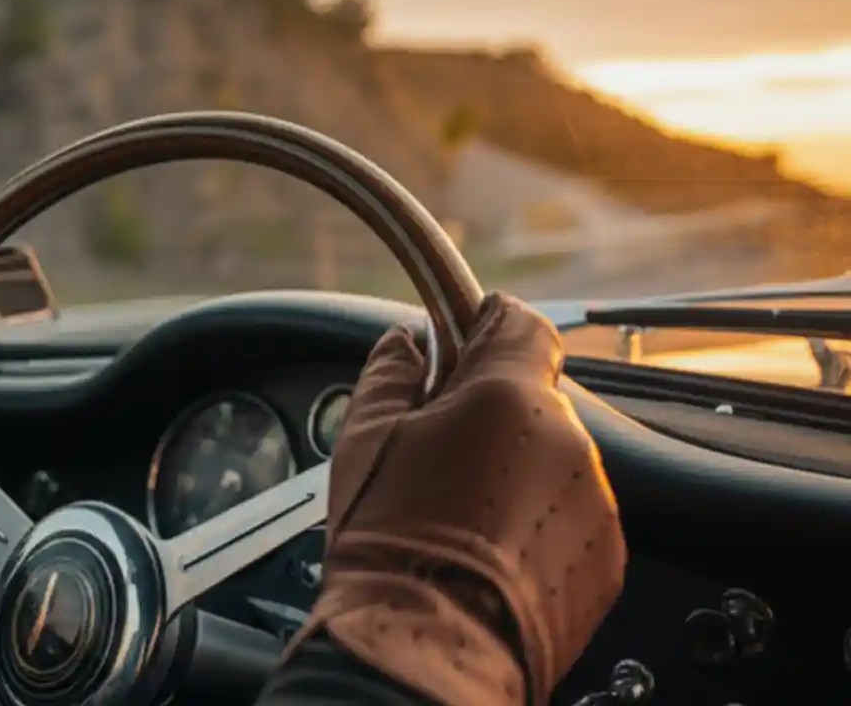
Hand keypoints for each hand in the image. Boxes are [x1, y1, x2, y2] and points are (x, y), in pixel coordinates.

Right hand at [294, 293, 625, 705]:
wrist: (427, 649)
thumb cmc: (390, 546)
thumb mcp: (365, 439)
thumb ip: (390, 374)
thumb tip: (402, 346)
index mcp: (508, 396)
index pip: (520, 322)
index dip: (483, 328)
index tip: (459, 347)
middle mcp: (566, 440)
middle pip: (531, 400)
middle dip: (489, 418)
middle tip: (436, 458)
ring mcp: (592, 503)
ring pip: (551, 463)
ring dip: (515, 476)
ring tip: (460, 520)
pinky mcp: (604, 559)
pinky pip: (568, 520)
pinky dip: (536, 530)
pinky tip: (488, 556)